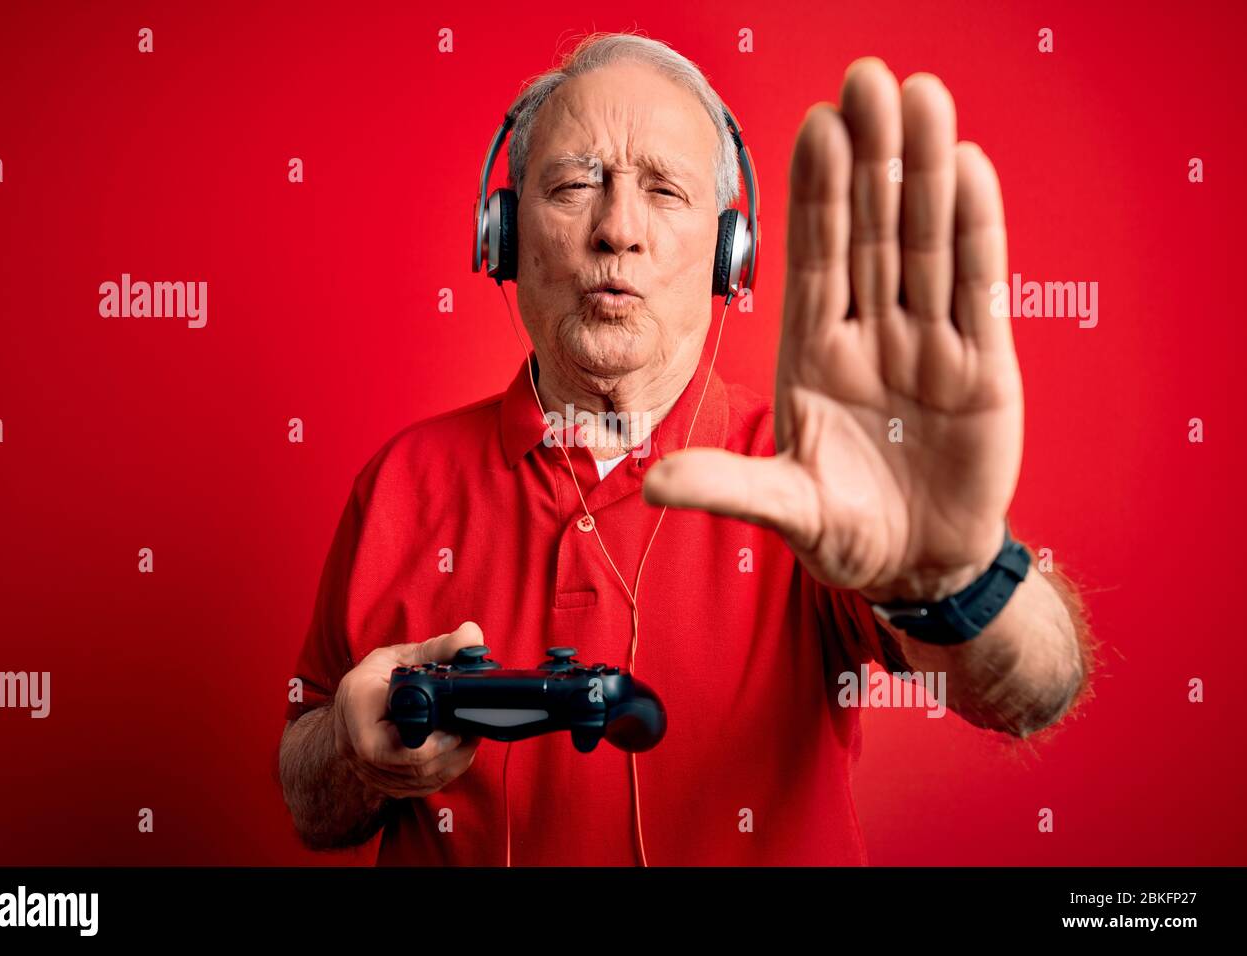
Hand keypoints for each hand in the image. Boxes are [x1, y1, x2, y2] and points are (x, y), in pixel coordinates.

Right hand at [332, 621, 483, 798]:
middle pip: (411, 767)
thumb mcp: (400, 655)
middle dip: (449, 752)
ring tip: (469, 739)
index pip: (389, 744)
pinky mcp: (382, 784)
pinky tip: (456, 754)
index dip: (429, 743)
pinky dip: (442, 773)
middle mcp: (355, 745)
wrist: (349, 708)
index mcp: (357, 707)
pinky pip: (417, 788)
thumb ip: (438, 648)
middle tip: (471, 730)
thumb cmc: (373, 681)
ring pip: (417, 782)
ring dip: (451, 763)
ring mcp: (367, 770)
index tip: (455, 729)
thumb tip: (471, 635)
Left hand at [644, 58, 1022, 602]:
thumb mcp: (785, 508)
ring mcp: (928, 345)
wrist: (919, 567)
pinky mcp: (984, 366)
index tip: (813, 124)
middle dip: (871, 157)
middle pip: (872, 231)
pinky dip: (977, 233)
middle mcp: (870, 335)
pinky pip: (978, 288)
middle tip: (870, 76)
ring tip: (924, 98)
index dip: (816, 194)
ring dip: (925, 173)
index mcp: (815, 355)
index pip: (814, 258)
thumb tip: (651, 481)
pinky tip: (969, 171)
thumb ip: (728, 485)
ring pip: (927, 242)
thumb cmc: (846, 532)